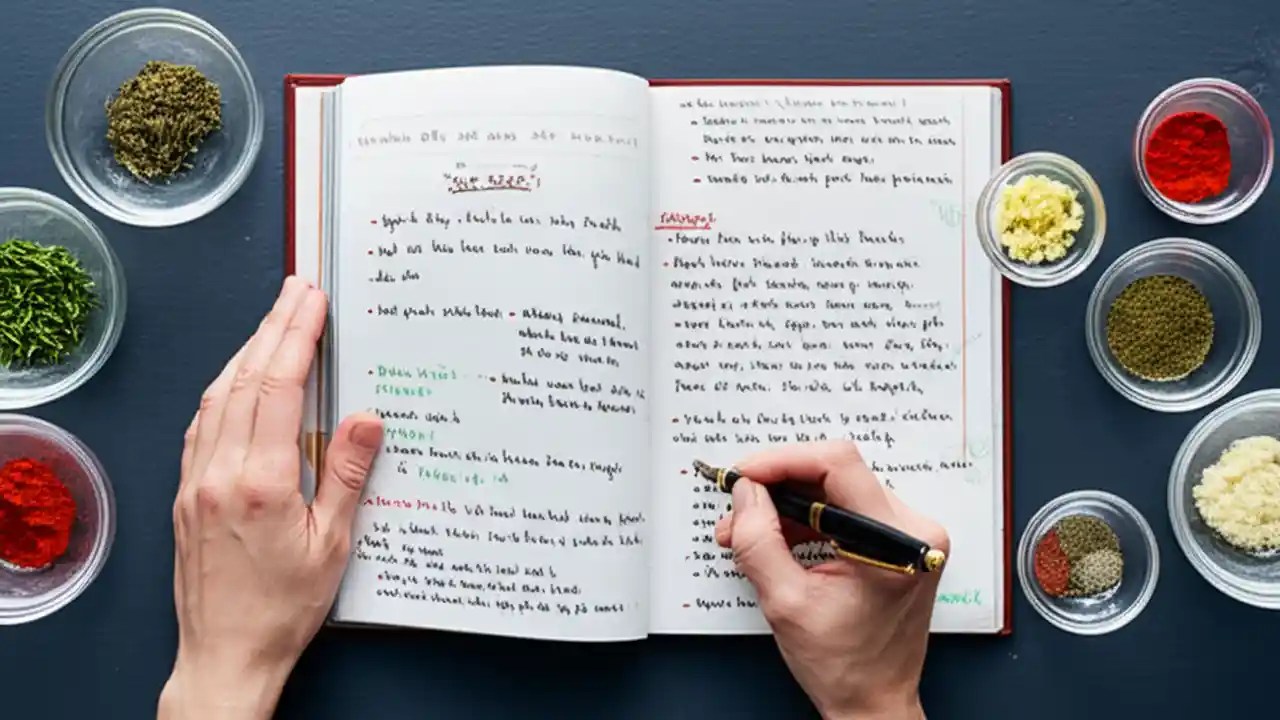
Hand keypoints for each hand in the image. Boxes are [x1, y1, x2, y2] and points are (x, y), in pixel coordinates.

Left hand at [159, 277, 383, 719]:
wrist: (225, 654)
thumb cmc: (281, 610)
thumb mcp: (332, 546)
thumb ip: (348, 475)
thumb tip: (368, 418)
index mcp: (259, 482)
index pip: (277, 387)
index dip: (295, 336)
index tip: (313, 301)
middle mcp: (218, 472)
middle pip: (243, 379)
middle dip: (272, 327)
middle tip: (296, 289)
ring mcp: (195, 481)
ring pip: (216, 396)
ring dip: (246, 352)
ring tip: (273, 320)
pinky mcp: (185, 494)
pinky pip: (201, 424)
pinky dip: (223, 389)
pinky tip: (237, 380)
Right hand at [714, 441, 948, 719]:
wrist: (874, 701)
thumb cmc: (844, 667)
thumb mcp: (786, 603)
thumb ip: (760, 541)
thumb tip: (747, 493)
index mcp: (896, 542)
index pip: (838, 465)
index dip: (783, 460)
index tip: (746, 474)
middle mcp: (912, 529)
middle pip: (834, 473)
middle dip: (777, 487)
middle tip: (738, 510)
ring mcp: (907, 534)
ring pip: (834, 489)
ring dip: (786, 505)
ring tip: (748, 531)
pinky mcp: (895, 541)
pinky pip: (843, 508)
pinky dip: (804, 518)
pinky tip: (775, 536)